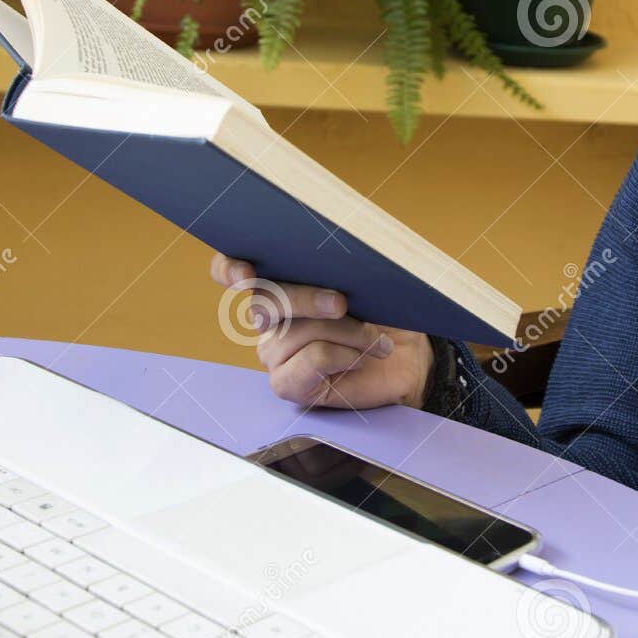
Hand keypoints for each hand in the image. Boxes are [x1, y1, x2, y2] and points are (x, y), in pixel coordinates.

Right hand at [207, 252, 435, 410]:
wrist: (408, 356)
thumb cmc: (385, 312)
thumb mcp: (367, 279)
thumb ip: (341, 264)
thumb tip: (335, 253)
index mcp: (278, 281)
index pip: (230, 269)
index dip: (228, 268)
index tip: (245, 272)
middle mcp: (269, 318)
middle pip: (264, 299)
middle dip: (306, 297)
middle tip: (342, 303)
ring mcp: (274, 352)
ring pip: (296, 331)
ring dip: (347, 332)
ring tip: (377, 340)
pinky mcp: (289, 383)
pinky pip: (310, 361)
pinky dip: (343, 355)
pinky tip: (361, 358)